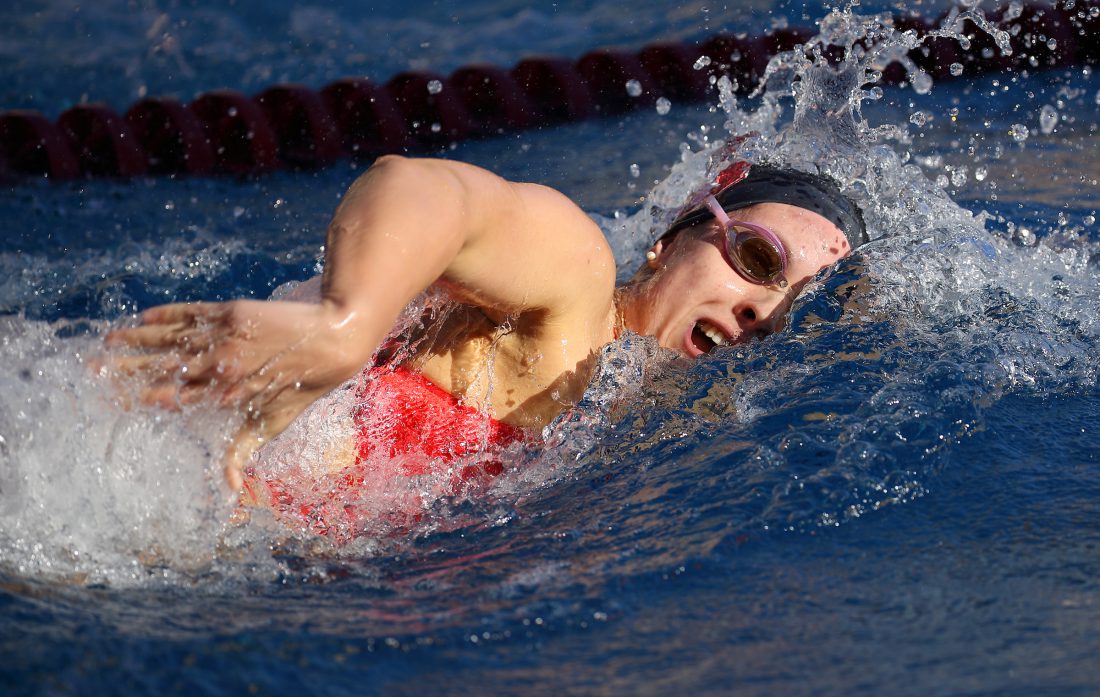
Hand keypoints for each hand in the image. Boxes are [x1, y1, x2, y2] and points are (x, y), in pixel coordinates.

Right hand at [105, 299, 372, 490]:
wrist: (335, 339)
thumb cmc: (305, 386)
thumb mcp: (274, 423)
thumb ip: (242, 450)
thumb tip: (230, 489)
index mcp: (225, 395)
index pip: (174, 398)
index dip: (142, 398)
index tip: (113, 399)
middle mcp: (220, 366)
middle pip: (164, 368)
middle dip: (127, 370)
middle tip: (93, 369)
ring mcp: (225, 337)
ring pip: (172, 340)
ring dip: (139, 341)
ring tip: (109, 342)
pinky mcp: (232, 312)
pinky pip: (192, 313)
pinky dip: (169, 315)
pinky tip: (145, 317)